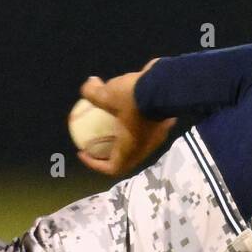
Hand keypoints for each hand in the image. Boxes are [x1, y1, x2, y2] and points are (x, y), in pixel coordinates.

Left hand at [77, 57, 176, 176]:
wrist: (167, 82)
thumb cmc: (133, 99)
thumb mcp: (107, 94)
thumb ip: (92, 93)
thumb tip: (86, 87)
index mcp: (131, 149)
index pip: (113, 169)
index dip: (96, 164)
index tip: (84, 151)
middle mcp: (146, 147)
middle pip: (125, 157)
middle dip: (109, 151)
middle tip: (96, 139)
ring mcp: (158, 135)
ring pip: (137, 141)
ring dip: (124, 134)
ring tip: (111, 121)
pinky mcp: (164, 121)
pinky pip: (146, 126)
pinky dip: (136, 120)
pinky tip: (129, 104)